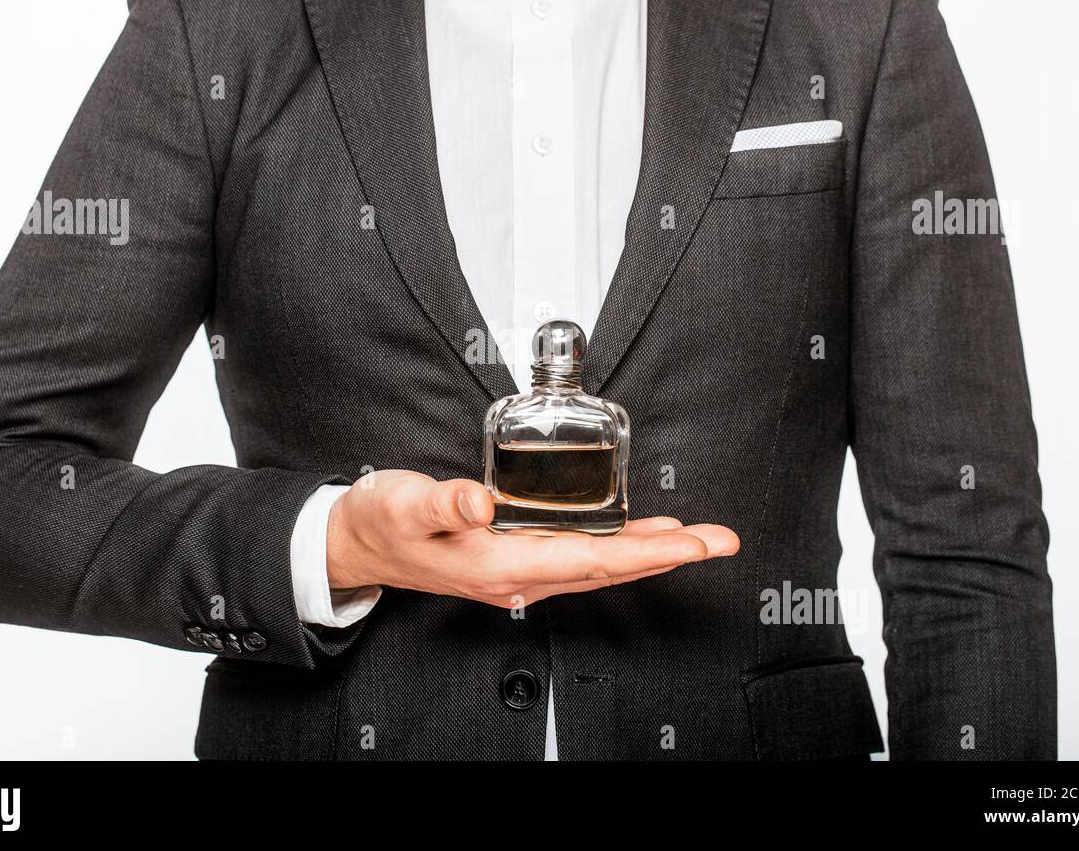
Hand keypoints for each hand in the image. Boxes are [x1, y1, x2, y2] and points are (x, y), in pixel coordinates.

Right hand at [326, 470, 738, 607]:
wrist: (357, 544)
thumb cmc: (380, 521)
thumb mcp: (403, 503)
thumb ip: (443, 502)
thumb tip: (481, 502)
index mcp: (500, 564)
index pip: (591, 559)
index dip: (647, 551)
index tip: (693, 543)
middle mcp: (519, 577)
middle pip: (610, 570)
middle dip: (669, 555)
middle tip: (721, 541)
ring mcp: (520, 574)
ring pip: (601, 568)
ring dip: (650, 554)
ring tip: (695, 540)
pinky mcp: (516, 561)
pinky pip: (582, 560)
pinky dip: (619, 550)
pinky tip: (637, 536)